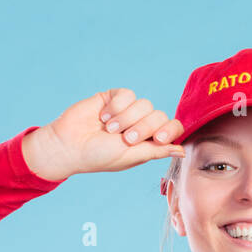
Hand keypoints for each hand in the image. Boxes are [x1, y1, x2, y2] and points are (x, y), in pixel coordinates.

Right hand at [21, 88, 185, 180]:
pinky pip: (127, 94)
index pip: (171, 128)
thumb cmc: (98, 156)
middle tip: (124, 138)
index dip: (169, 130)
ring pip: (144, 104)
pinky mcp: (114, 98)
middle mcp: (140, 124)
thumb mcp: (130, 157)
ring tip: (109, 129)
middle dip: (142, 127)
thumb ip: (156, 151)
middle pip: (159, 115)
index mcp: (148, 141)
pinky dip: (116, 106)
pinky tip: (103, 116)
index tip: (158, 138)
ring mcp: (128, 110)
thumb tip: (182, 151)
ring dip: (126, 118)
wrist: (70, 144)